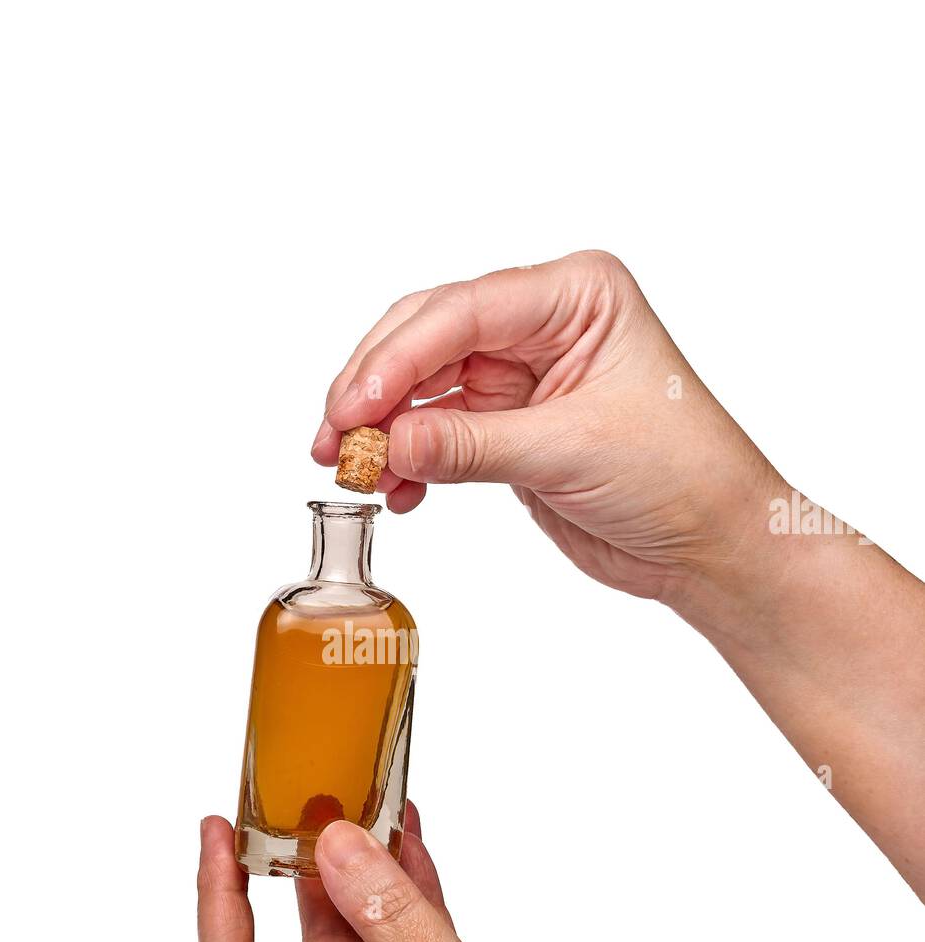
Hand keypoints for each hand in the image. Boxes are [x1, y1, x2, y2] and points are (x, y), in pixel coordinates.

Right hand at [311, 251, 782, 604]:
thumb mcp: (569, 453)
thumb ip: (470, 445)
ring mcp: (523, 375)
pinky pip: (440, 433)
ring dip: (385, 431)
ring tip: (355, 473)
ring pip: (425, 389)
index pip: (462, 312)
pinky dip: (411, 460)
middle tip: (332, 438)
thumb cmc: (681, 475)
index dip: (397, 359)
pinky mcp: (510, 425)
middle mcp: (545, 324)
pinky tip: (399, 492)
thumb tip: (386, 443)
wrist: (711, 544)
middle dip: (375, 390)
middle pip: (429, 339)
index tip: (352, 406)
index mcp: (577, 295)